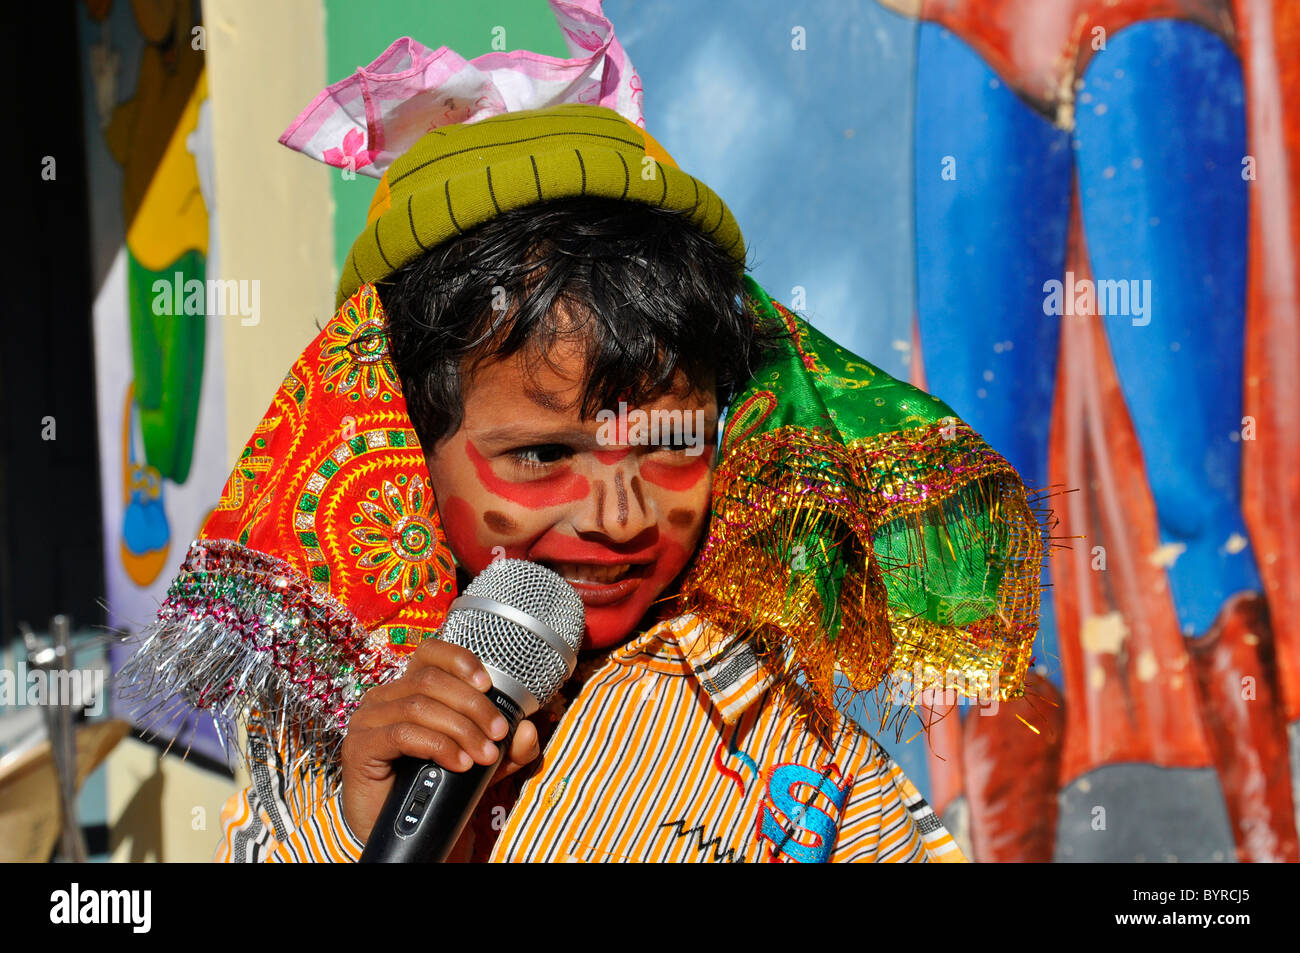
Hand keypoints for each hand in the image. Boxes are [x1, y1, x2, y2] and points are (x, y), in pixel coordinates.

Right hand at [340, 639, 540, 843]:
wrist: (401, 829)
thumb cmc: (434, 787)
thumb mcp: (482, 764)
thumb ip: (508, 748)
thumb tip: (528, 730)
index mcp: (409, 688)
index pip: (431, 652)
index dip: (460, 660)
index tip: (488, 684)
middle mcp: (385, 697)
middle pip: (431, 680)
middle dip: (473, 706)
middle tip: (498, 734)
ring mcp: (368, 720)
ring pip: (419, 705)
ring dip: (460, 729)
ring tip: (483, 754)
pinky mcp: (359, 746)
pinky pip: (402, 734)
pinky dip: (437, 745)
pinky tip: (459, 763)